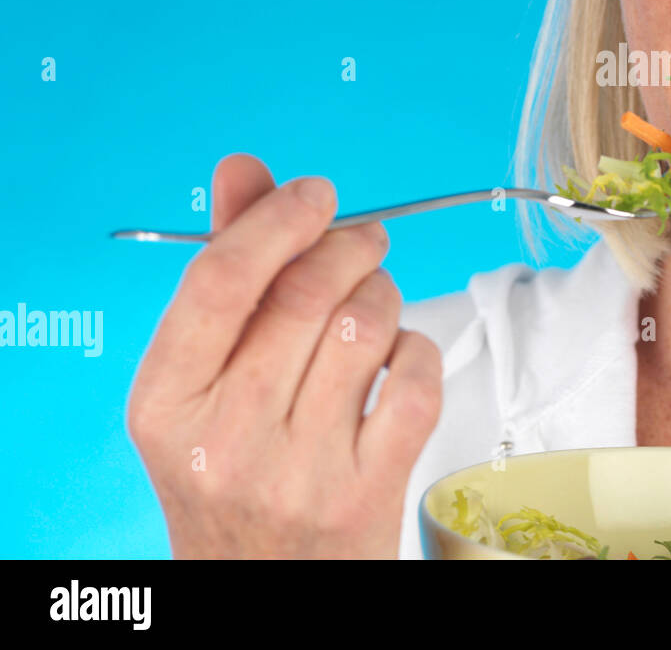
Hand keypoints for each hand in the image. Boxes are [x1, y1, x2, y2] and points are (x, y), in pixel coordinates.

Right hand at [127, 154, 442, 557]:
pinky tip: (394, 361)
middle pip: (305, 293)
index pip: (221, 281)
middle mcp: (227, 438)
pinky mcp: (368, 491)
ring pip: (366, 325)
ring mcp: (301, 469)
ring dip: (382, 292)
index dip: (277, 219)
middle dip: (348, 244)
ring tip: (372, 301)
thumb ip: (223, 273)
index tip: (314, 193)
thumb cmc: (232, 473)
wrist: (262, 589)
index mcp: (167, 403)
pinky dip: (415, 349)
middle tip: (362, 239)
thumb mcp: (200, 386)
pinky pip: (414, 377)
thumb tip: (243, 169)